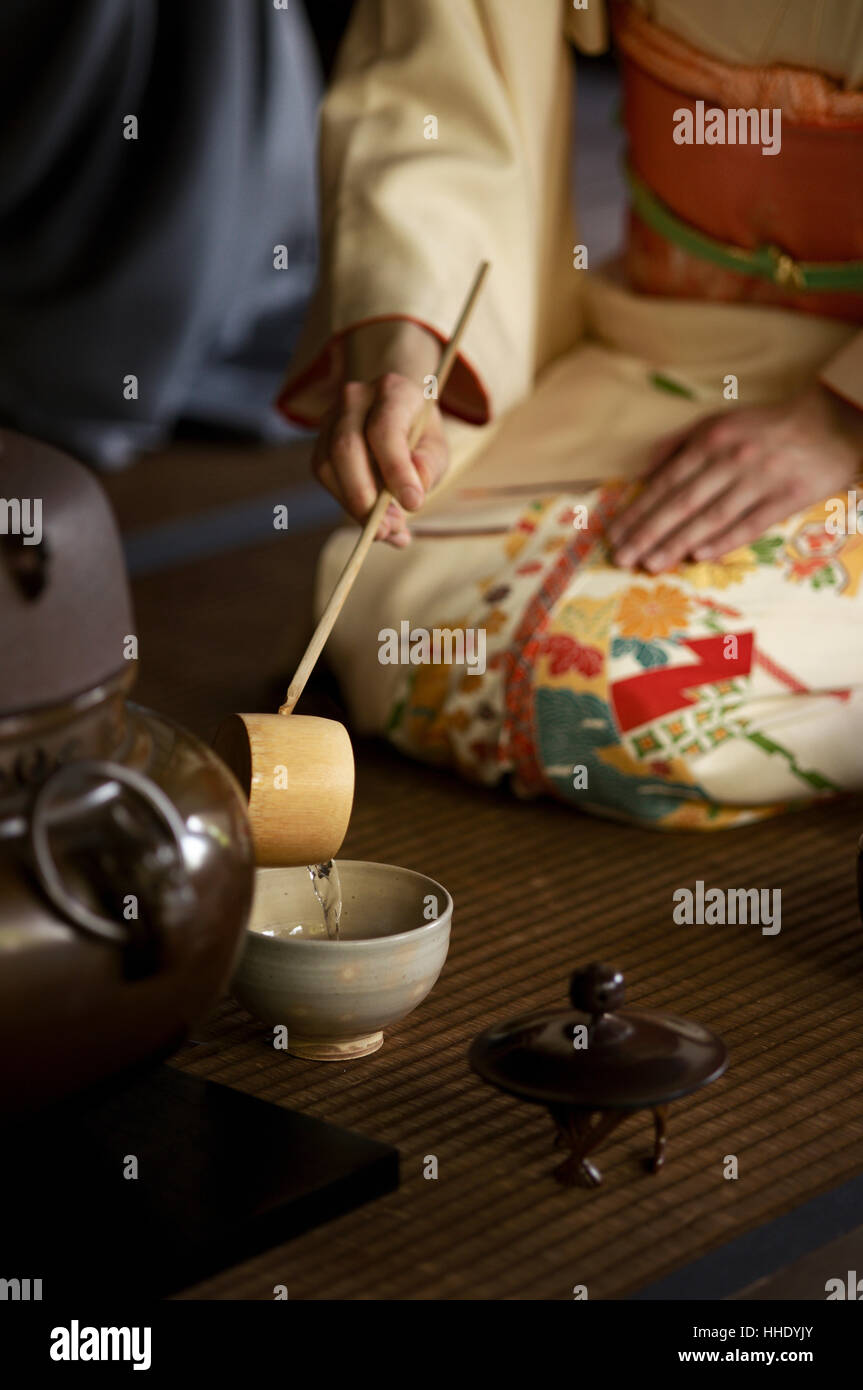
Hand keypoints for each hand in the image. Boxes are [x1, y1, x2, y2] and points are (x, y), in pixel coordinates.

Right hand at [311, 324, 449, 546]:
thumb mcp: (436, 447)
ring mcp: (330, 420)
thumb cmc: (419, 434)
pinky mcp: (320, 444)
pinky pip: (326, 478)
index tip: (414, 504)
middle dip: (365, 497)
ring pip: (329, 466)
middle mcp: (354, 399)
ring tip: (387, 531)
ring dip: (355, 507)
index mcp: (392, 390)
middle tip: (387, 530)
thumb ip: (429, 466)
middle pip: (346, 447)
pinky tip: (373, 521)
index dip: (396, 469)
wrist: (394, 413)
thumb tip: (411, 495)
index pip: (385, 430)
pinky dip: (348, 505)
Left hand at [606, 386, 861, 571]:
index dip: (638, 510)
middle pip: (682, 503)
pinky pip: (750, 524)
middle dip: (648, 533)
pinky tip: (699, 558)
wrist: (828, 422)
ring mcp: (760, 481)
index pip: (666, 482)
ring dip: (677, 543)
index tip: (615, 534)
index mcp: (711, 440)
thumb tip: (642, 471)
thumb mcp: (717, 422)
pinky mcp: (788, 498)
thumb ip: (677, 445)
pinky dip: (724, 541)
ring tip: (651, 564)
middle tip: (623, 557)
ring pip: (711, 518)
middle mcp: (732, 460)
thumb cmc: (763, 427)